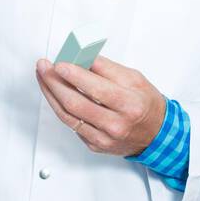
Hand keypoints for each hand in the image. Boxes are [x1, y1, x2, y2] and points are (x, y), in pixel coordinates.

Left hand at [35, 54, 166, 155]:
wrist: (156, 135)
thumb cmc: (145, 104)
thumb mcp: (134, 79)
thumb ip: (106, 68)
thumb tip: (82, 56)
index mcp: (129, 105)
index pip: (97, 88)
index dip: (75, 75)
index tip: (60, 63)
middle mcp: (116, 124)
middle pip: (76, 103)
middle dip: (55, 82)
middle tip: (44, 67)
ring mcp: (103, 138)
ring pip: (67, 115)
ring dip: (51, 93)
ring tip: (43, 76)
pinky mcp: (94, 144)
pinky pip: (71, 124)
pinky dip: (59, 106)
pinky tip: (53, 93)